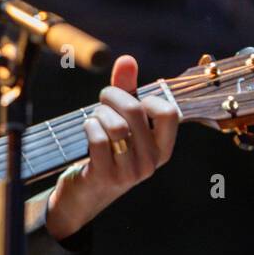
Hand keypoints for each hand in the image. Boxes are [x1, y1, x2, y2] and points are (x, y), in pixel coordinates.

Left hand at [44, 54, 178, 241]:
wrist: (85, 194)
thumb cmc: (107, 151)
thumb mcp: (121, 121)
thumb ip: (126, 90)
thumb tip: (127, 60)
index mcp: (162, 148)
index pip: (168, 112)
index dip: (147, 97)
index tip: (132, 99)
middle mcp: (151, 162)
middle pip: (135, 112)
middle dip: (113, 96)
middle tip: (102, 98)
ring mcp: (129, 172)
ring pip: (115, 125)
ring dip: (99, 113)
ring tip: (94, 117)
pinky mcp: (106, 176)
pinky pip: (97, 139)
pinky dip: (89, 126)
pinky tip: (87, 128)